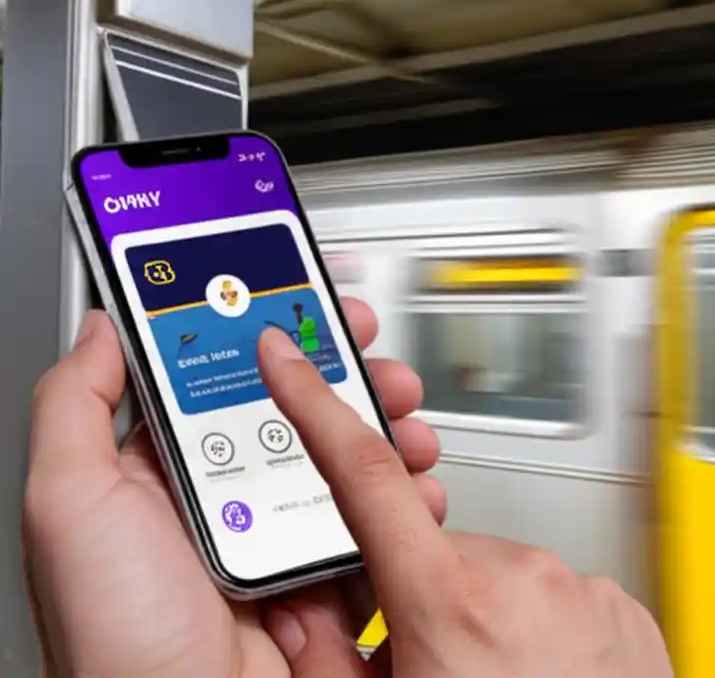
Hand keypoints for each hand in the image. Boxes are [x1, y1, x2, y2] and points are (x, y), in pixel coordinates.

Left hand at [23, 301, 443, 677]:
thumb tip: (100, 328)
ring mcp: (281, 542)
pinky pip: (376, 527)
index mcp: (163, 477)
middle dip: (351, 382)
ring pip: (348, 466)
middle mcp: (225, 504)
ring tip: (406, 431)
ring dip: (389, 438)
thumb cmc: (113, 639)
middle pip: (300, 417)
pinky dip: (406, 504)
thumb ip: (74, 408)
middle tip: (380, 369)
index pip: (221, 384)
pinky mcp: (327, 581)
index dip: (267, 338)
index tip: (306, 307)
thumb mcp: (67, 507)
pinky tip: (413, 492)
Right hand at [258, 329, 673, 676]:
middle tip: (427, 660)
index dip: (319, 407)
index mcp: (447, 603)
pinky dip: (541, 627)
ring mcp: (579, 589)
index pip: (367, 477)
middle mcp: (518, 579)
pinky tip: (541, 675)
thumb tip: (299, 615)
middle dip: (420, 591)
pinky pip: (561, 595)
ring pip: (502, 575)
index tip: (293, 360)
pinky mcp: (620, 606)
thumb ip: (331, 662)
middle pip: (436, 550)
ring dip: (486, 615)